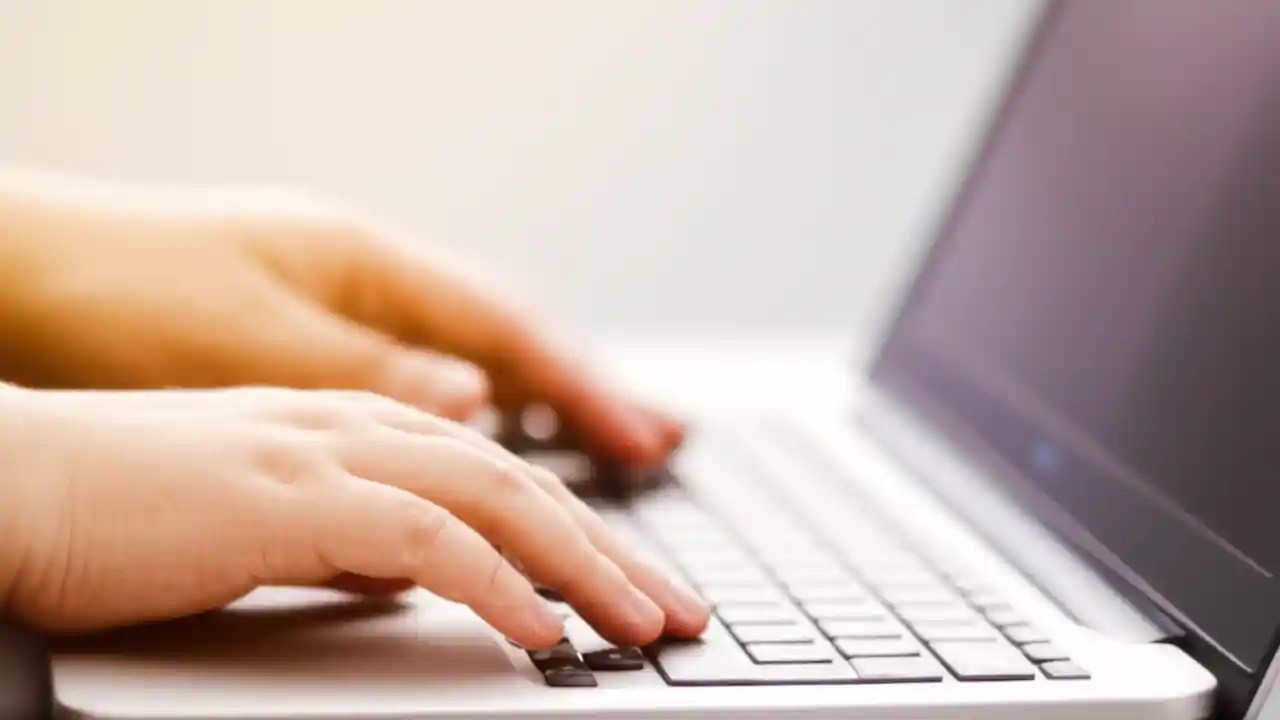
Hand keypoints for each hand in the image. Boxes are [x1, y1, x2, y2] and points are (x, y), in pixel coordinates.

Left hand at [0, 173, 680, 464]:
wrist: (20, 273)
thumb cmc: (115, 295)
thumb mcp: (249, 343)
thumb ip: (372, 375)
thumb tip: (480, 402)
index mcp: (363, 268)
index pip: (504, 330)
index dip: (584, 388)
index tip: (648, 442)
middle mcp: (366, 282)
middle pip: (507, 344)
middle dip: (589, 397)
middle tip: (664, 447)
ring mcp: (343, 310)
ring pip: (468, 366)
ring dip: (542, 412)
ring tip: (615, 452)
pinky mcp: (312, 350)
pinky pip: (418, 389)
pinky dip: (471, 423)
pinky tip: (496, 450)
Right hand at [0, 386, 708, 645]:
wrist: (13, 478)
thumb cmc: (120, 507)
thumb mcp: (262, 521)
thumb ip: (345, 538)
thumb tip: (411, 579)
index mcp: (355, 426)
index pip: (498, 473)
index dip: (577, 526)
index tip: (631, 581)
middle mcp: (357, 425)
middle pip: (522, 482)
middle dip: (613, 550)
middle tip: (679, 610)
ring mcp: (327, 452)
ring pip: (499, 501)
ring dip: (585, 568)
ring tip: (646, 626)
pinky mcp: (291, 498)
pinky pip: (427, 541)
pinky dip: (499, 586)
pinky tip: (544, 632)